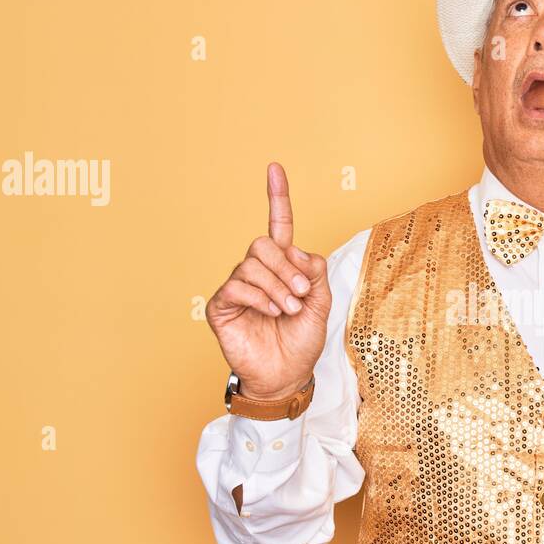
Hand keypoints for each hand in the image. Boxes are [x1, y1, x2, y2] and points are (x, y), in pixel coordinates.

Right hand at [206, 163, 331, 399]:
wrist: (287, 375)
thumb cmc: (301, 342)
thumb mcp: (321, 304)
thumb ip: (314, 272)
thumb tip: (295, 252)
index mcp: (283, 267)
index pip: (278, 225)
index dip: (277, 197)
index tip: (274, 168)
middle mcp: (258, 272)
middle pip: (263, 244)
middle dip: (286, 268)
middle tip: (300, 295)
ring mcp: (238, 288)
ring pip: (252, 265)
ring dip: (277, 287)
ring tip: (288, 310)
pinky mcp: (222, 306)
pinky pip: (237, 286)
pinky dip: (259, 298)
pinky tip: (270, 313)